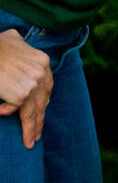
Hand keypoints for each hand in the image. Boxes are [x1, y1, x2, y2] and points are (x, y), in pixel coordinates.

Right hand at [0, 29, 53, 146]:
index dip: (43, 101)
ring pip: (32, 111)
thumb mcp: (15, 40)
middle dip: (39, 119)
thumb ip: (22, 50)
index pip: (47, 86)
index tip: (41, 111)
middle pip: (42, 101)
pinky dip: (6, 112)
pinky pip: (14, 110)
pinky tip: (0, 111)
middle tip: (37, 135)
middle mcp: (41, 74)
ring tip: (30, 141)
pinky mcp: (20, 95)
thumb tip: (19, 47)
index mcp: (42, 61)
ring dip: (31, 128)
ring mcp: (32, 85)